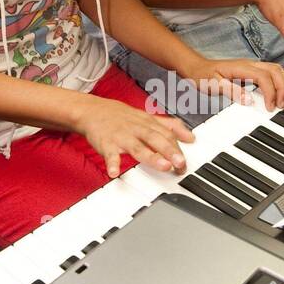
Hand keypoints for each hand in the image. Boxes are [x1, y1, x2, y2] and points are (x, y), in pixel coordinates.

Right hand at [75, 97, 193, 178]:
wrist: (92, 110)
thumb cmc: (122, 117)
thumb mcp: (148, 118)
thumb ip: (170, 127)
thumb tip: (191, 137)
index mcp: (148, 123)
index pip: (167, 135)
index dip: (178, 148)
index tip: (186, 163)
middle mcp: (137, 129)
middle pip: (156, 139)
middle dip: (170, 151)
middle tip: (181, 163)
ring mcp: (122, 136)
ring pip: (138, 147)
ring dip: (151, 157)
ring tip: (163, 166)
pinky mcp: (106, 143)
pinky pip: (110, 154)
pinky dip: (112, 163)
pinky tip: (114, 172)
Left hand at [180, 55, 283, 113]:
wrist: (196, 68)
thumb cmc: (203, 75)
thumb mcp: (213, 85)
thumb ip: (232, 91)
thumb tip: (249, 100)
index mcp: (242, 67)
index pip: (264, 77)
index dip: (271, 92)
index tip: (270, 107)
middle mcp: (250, 64)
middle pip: (276, 71)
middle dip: (283, 88)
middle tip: (281, 105)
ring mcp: (252, 67)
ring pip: (276, 71)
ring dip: (283, 85)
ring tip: (281, 102)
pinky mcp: (252, 71)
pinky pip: (271, 74)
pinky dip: (278, 84)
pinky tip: (275, 95)